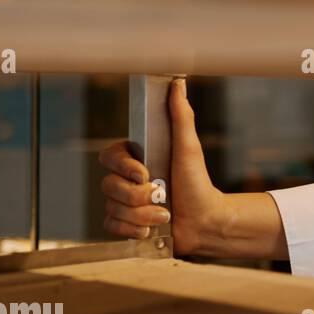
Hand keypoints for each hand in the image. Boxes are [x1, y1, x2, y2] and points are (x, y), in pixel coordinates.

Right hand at [98, 77, 224, 255]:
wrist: (205, 222)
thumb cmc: (198, 184)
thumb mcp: (189, 149)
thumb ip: (181, 117)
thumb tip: (177, 84)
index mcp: (137, 159)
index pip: (108, 157)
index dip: (123, 167)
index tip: (145, 174)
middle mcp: (126, 180)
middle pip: (108, 186)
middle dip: (137, 196)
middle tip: (162, 196)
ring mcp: (124, 202)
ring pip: (112, 208)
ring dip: (142, 215)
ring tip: (164, 215)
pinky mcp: (125, 223)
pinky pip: (111, 225)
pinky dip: (133, 229)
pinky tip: (152, 229)